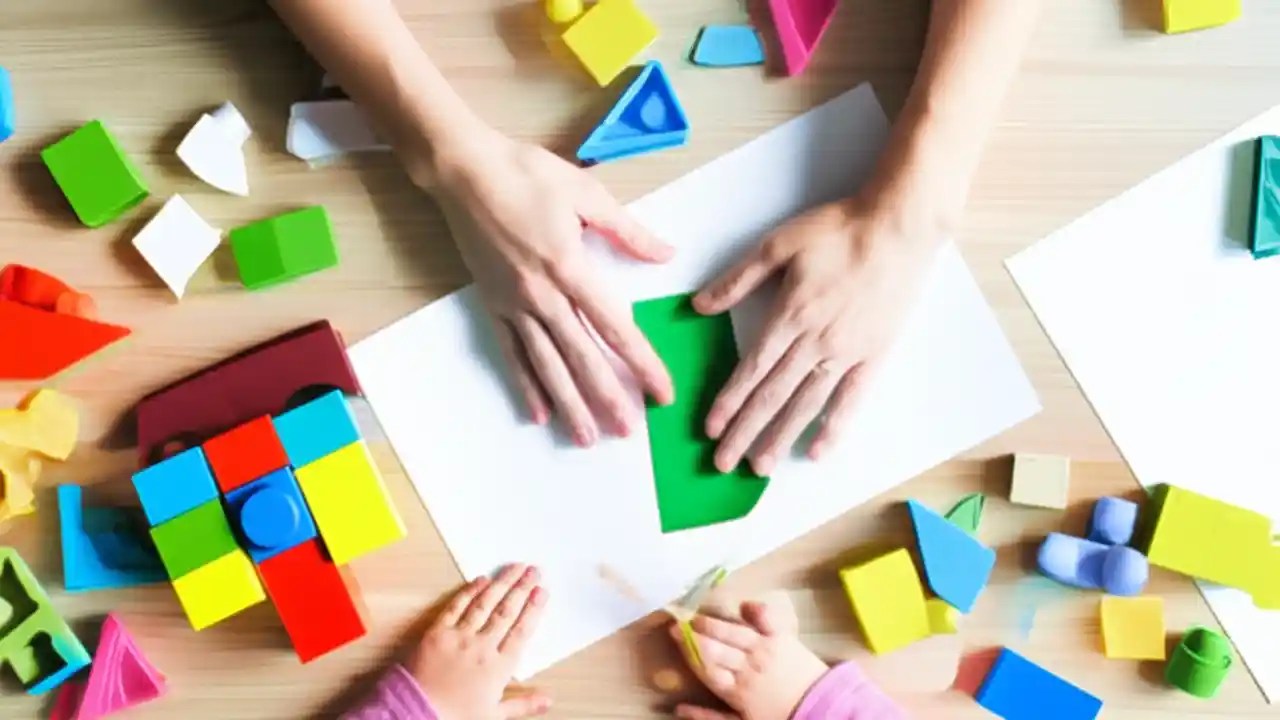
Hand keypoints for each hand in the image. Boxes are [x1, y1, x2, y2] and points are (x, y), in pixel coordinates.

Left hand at [407, 564, 549, 719]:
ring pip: (485, 604)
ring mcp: (459, 637)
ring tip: (514, 568)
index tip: (542, 592)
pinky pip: (456, 607)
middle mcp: (482, 647)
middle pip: (507, 612)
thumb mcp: (494, 716)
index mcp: (498, 667)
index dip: (533, 609)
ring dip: (501, 583)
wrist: (416, 714)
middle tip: (534, 570)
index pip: (521, 631)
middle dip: (522, 588)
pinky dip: (469, 591)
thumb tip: (548, 700)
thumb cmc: (454, 719)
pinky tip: (480, 580)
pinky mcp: (437, 632)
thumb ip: (523, 704)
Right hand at [430, 129, 674, 446]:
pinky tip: (539, 413)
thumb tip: (667, 254)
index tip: (662, 392)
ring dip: (569, 404)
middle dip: (608, 398)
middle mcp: (541, 296)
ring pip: (546, 365)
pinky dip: (526, 385)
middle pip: (582, 358)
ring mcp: (513, 304)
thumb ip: (628, 231)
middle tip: (629, 432)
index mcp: (570, 267)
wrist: (463, 169)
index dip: (642, 363)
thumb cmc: (525, 173)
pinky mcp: (491, 304)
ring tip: (588, 438)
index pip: (615, 327)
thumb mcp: (587, 194)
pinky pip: (511, 354)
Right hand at [672, 601, 828, 719]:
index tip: (674, 637)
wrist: (820, 709)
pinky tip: (743, 605)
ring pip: (734, 633)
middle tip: (677, 624)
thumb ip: (709, 717)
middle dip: (693, 635)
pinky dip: (756, 610)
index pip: (706, 667)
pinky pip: (768, 620)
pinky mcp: (783, 639)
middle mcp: (748, 666)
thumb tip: (678, 709)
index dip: (688, 651)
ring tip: (698, 616)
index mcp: (736, 690)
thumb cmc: (779, 717)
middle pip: (715, 648)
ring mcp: (765, 649)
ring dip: (714, 623)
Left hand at [694, 194, 940, 474]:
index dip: (728, 402)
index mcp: (789, 315)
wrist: (899, 226)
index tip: (710, 428)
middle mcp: (815, 342)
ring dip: (780, 438)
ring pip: (806, 405)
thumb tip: (699, 305)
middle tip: (723, 463)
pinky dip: (833, 428)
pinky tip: (816, 451)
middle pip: (773, 396)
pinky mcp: (874, 355)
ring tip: (760, 467)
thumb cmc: (838, 230)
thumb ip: (738, 279)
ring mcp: (847, 352)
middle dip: (745, 432)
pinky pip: (850, 399)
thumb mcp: (778, 244)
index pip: (751, 370)